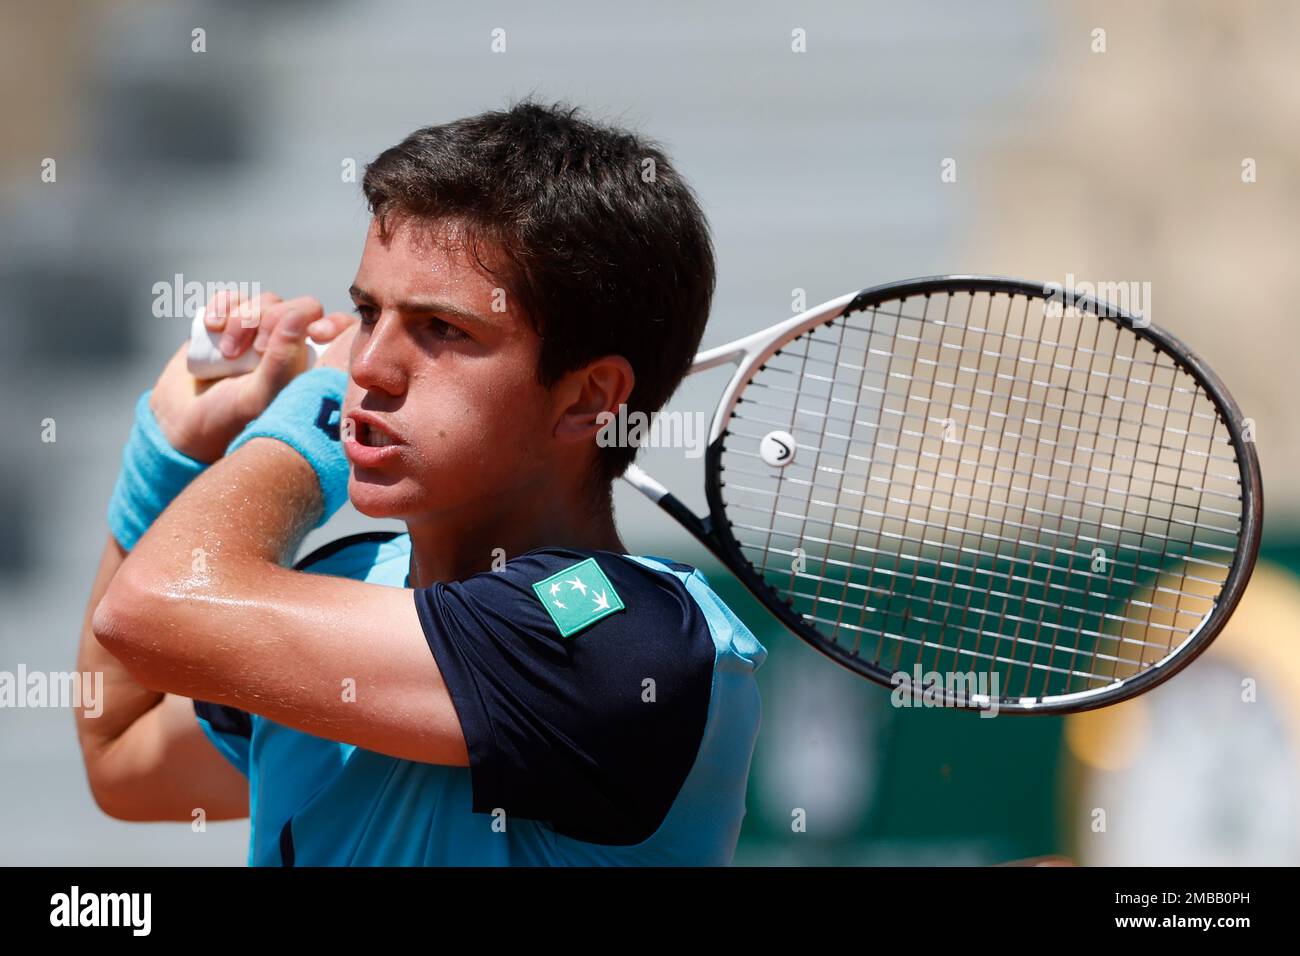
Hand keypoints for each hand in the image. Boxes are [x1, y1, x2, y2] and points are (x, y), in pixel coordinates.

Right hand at [149, 290, 354, 461]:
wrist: (183, 423)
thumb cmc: (231, 420)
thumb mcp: (261, 396)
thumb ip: (283, 359)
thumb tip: (301, 316)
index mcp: (312, 368)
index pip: (339, 330)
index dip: (333, 324)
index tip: (317, 333)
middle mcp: (290, 348)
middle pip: (296, 307)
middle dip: (272, 322)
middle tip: (254, 352)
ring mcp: (258, 333)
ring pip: (265, 301)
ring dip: (243, 320)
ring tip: (227, 354)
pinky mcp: (228, 323)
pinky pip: (233, 297)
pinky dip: (222, 305)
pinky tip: (211, 326)